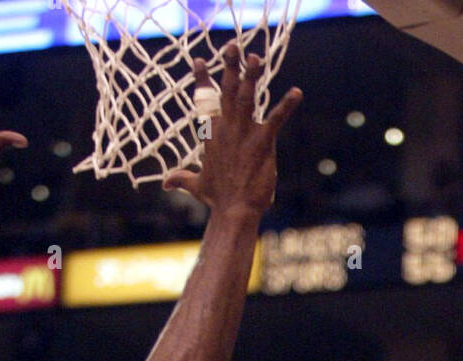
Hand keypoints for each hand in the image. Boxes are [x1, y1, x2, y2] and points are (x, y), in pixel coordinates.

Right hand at [162, 44, 301, 215]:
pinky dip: (286, 105)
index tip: (198, 60)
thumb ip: (181, 178)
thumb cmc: (217, 199)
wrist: (233, 211)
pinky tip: (297, 93)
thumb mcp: (196, 185)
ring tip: (255, 57)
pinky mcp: (262, 142)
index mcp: (212, 133)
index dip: (202, 79)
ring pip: (246, 97)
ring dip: (251, 76)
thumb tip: (166, 182)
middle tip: (233, 46)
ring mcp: (244, 133)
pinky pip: (275, 119)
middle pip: (226, 90)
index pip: (205, 100)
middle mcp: (226, 128)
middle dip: (229, 66)